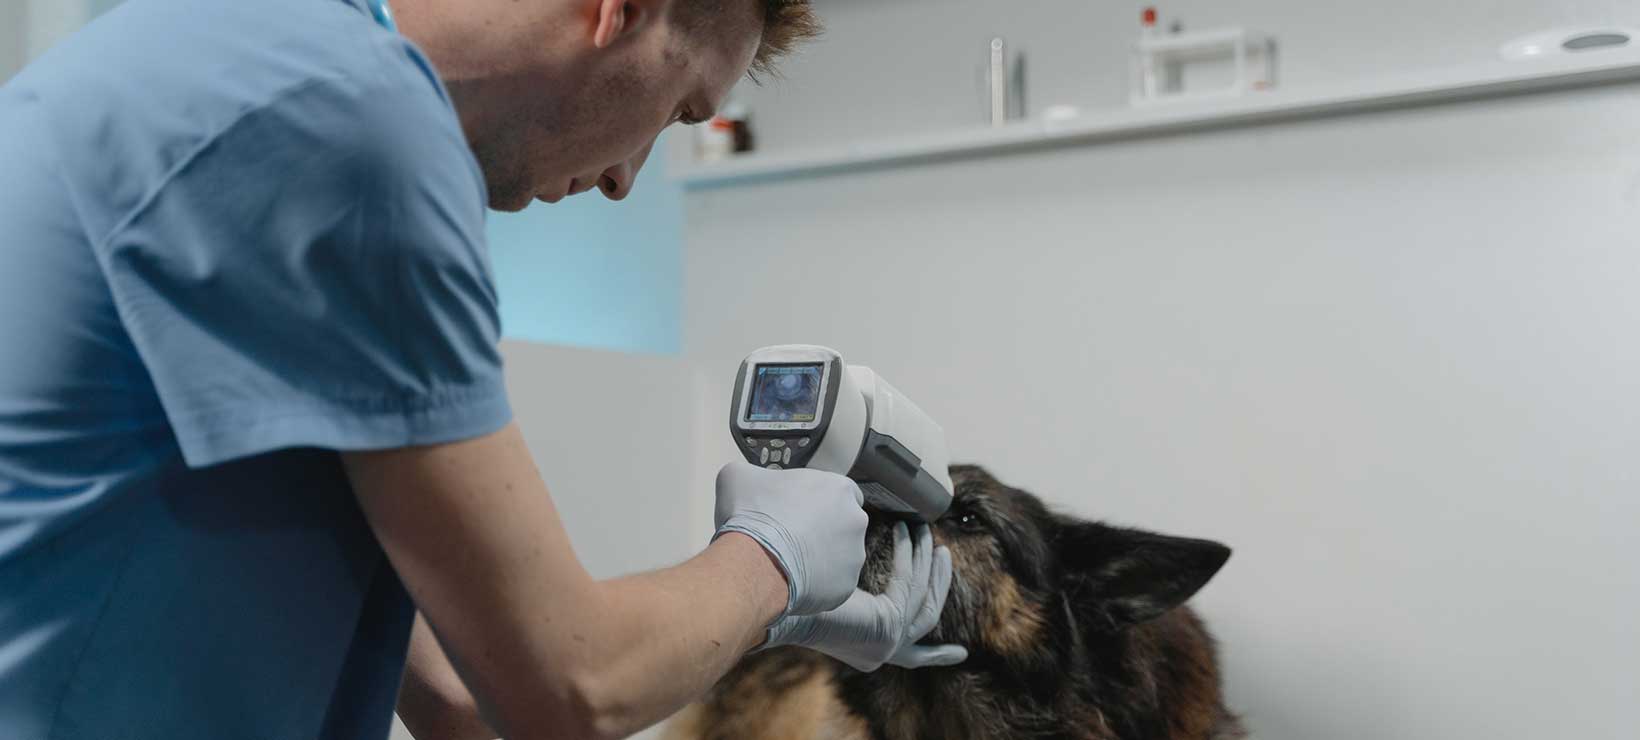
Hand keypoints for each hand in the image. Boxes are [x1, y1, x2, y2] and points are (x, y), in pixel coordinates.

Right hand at [713, 462, 867, 615]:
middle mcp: (855, 520)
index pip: (839, 491)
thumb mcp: (737, 477)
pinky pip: (833, 583)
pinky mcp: (846, 585)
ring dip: (820, 558)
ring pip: (840, 556)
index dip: (818, 500)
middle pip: (842, 524)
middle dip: (822, 531)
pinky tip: (792, 579)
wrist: (753, 562)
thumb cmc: (750, 516)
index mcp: (838, 488)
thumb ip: (754, 475)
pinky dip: (816, 584)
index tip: (799, 510)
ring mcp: (854, 555)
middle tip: (792, 537)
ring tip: (789, 562)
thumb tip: (749, 483)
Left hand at [763, 522, 968, 671]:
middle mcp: (880, 653)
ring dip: (928, 562)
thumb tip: (859, 550)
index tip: (960, 653)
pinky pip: (909, 585)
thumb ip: (857, 588)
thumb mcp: (837, 591)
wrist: (774, 600)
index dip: (938, 656)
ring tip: (925, 530)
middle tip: (944, 553)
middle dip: (940, 584)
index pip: (913, 658)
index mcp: (867, 649)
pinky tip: (904, 531)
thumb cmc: (792, 590)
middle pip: (927, 618)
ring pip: (923, 598)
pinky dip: (910, 555)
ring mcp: (886, 643)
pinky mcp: (888, 625)